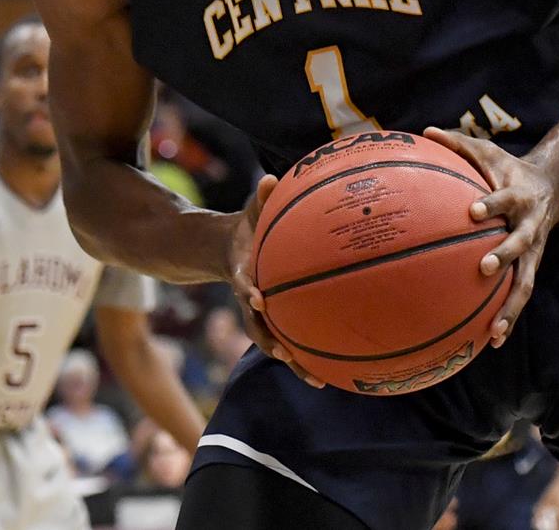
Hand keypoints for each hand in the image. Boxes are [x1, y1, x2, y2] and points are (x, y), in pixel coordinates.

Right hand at [227, 175, 323, 387]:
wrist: (226, 251)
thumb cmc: (246, 227)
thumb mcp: (250, 210)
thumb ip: (261, 197)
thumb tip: (270, 178)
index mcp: (243, 272)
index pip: (243, 284)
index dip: (249, 291)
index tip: (259, 297)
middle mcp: (250, 298)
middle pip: (257, 325)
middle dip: (271, 341)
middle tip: (286, 352)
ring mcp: (260, 314)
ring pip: (273, 342)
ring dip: (292, 360)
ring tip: (316, 379)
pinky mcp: (274, 319)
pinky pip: (290, 340)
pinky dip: (305, 356)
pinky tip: (332, 370)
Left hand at [422, 129, 558, 346]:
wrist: (551, 186)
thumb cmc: (506, 168)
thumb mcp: (487, 151)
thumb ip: (457, 144)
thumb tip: (423, 131)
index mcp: (518, 197)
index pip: (504, 200)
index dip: (491, 204)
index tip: (472, 210)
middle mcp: (529, 227)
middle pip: (520, 244)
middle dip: (504, 255)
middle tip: (484, 267)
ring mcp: (533, 251)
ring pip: (525, 282)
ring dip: (511, 306)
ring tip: (494, 331)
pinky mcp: (531, 267)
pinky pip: (519, 295)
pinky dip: (509, 318)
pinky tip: (492, 340)